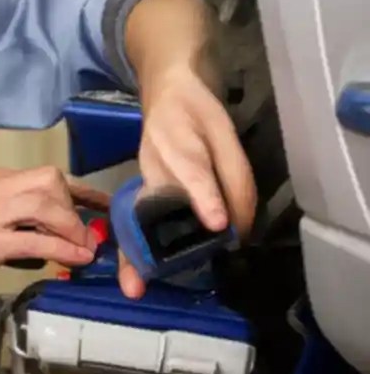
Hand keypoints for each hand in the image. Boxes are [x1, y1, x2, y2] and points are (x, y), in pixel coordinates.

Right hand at [0, 166, 109, 287]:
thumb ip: (18, 215)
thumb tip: (55, 229)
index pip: (47, 176)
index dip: (81, 192)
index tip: (102, 206)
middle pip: (51, 181)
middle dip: (73, 207)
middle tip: (78, 233)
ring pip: (47, 205)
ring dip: (71, 227)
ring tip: (81, 246)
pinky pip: (38, 240)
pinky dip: (63, 248)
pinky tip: (75, 259)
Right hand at [119, 66, 257, 298]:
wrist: (163, 87)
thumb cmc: (198, 109)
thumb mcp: (226, 132)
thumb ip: (236, 178)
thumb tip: (240, 228)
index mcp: (176, 139)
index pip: (193, 171)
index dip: (205, 197)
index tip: (216, 223)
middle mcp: (151, 163)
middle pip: (149, 208)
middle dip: (145, 244)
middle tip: (139, 281)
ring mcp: (141, 177)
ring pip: (138, 219)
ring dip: (134, 254)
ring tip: (133, 286)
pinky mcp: (141, 188)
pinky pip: (138, 221)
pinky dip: (136, 249)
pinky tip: (135, 275)